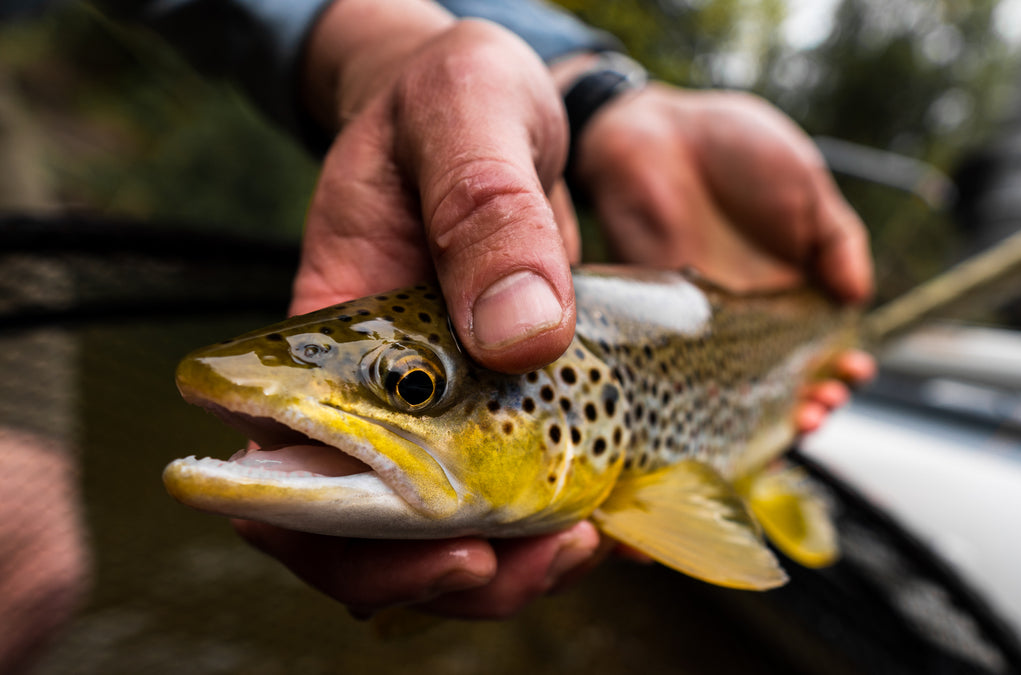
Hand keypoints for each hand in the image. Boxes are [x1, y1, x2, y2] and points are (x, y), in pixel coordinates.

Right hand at [242, 0, 595, 620]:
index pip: (285, 474)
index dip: (343, 543)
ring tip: (587, 541)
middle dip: (449, 576)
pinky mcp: (502, 408)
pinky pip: (508, 498)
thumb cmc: (452, 96)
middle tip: (550, 556)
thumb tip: (522, 336)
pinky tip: (610, 516)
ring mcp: (440, 408)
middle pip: (367, 537)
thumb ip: (486, 209)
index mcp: (330, 334)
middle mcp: (376, 390)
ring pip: (441, 533)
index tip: (451, 545)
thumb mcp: (470, 117)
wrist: (487, 105)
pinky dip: (551, 530)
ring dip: (510, 567)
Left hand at [569, 80, 875, 428]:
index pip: (822, 343)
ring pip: (736, 388)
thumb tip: (860, 296)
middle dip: (809, 401)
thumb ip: (837, 240)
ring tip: (790, 418)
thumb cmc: (735, 148)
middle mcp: (750, 313)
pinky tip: (723, 411)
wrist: (656, 129)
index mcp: (792, 285)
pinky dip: (699, 402)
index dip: (839, 365)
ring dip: (764, 414)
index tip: (852, 370)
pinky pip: (678, 375)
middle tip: (822, 403)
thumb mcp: (805, 186)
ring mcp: (704, 322)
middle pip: (783, 377)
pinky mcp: (660, 321)